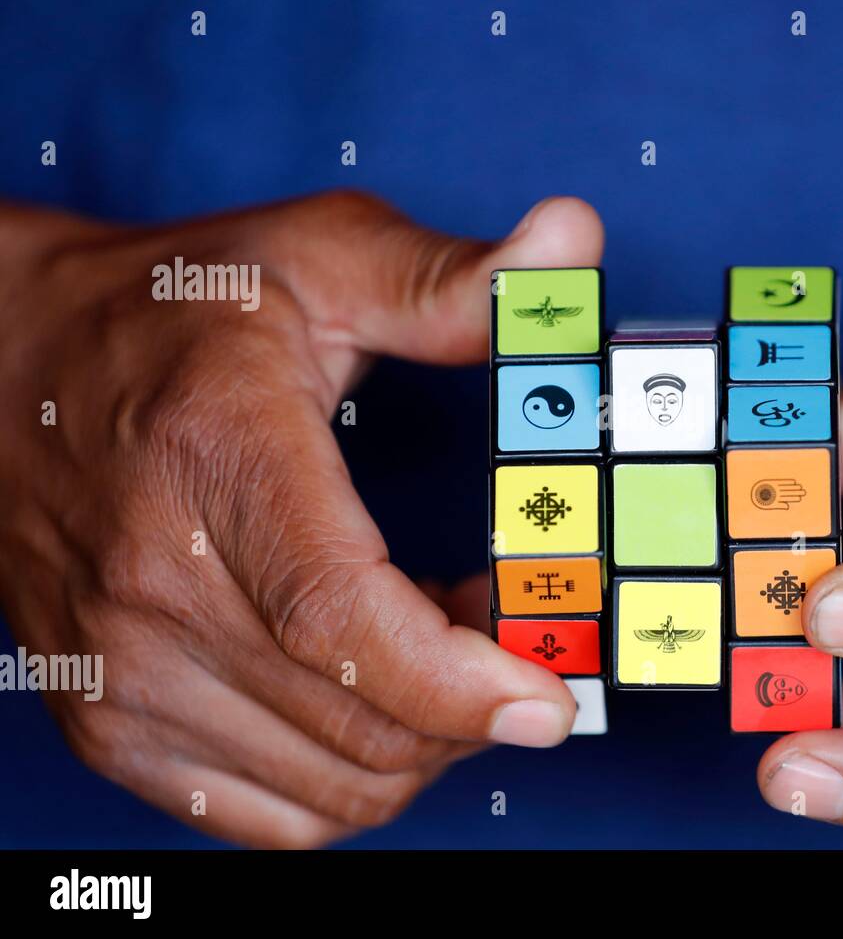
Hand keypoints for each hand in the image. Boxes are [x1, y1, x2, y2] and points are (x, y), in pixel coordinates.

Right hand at [0, 190, 602, 846]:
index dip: (462, 683)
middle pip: (360, 722)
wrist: (3, 366)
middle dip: (473, 698)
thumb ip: (455, 278)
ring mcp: (121, 674)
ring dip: (423, 737)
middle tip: (507, 620)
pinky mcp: (112, 724)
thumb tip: (572, 241)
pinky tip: (367, 688)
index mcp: (219, 461)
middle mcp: (152, 588)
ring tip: (435, 640)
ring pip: (332, 787)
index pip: (341, 620)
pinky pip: (273, 815)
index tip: (549, 697)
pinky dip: (353, 774)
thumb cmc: (169, 311)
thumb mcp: (317, 259)